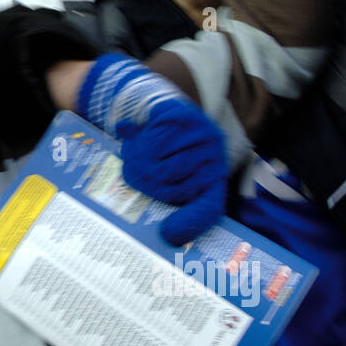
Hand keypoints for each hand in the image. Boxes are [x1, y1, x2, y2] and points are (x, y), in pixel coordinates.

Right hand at [76, 54, 227, 243]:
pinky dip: (136, 144)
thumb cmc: (165, 152)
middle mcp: (213, 158)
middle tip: (133, 175)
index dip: (189, 224)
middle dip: (145, 185)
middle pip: (171, 188)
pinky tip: (133, 137)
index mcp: (213, 180)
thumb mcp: (170, 177)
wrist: (161, 108)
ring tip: (132, 157)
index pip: (208, 209)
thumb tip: (163, 237)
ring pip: (158, 167)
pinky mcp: (182, 116)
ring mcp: (200, 136)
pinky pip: (152, 143)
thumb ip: (166, 199)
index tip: (167, 235)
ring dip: (137, 164)